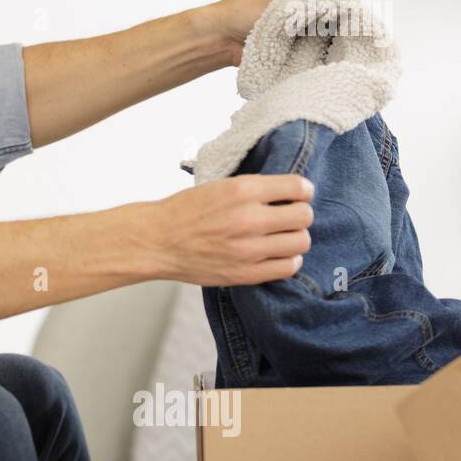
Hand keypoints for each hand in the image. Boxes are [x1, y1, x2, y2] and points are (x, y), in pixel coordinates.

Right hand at [139, 173, 314, 285]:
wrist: (156, 241)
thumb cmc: (184, 212)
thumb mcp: (218, 186)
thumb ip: (254, 189)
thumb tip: (290, 192)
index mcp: (241, 190)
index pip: (298, 187)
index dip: (303, 190)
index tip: (298, 194)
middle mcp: (248, 218)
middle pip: (304, 216)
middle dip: (299, 214)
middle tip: (287, 217)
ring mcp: (248, 249)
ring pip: (301, 242)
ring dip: (295, 238)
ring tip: (281, 237)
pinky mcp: (245, 273)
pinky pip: (288, 267)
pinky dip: (288, 260)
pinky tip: (275, 254)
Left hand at [205, 0, 350, 65]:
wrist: (223, 38)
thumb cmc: (244, 12)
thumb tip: (344, 4)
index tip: (338, 10)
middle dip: (339, 12)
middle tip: (335, 27)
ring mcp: (304, 7)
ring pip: (333, 16)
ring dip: (331, 28)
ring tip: (324, 38)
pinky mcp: (300, 27)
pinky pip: (322, 32)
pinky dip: (322, 39)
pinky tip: (319, 46)